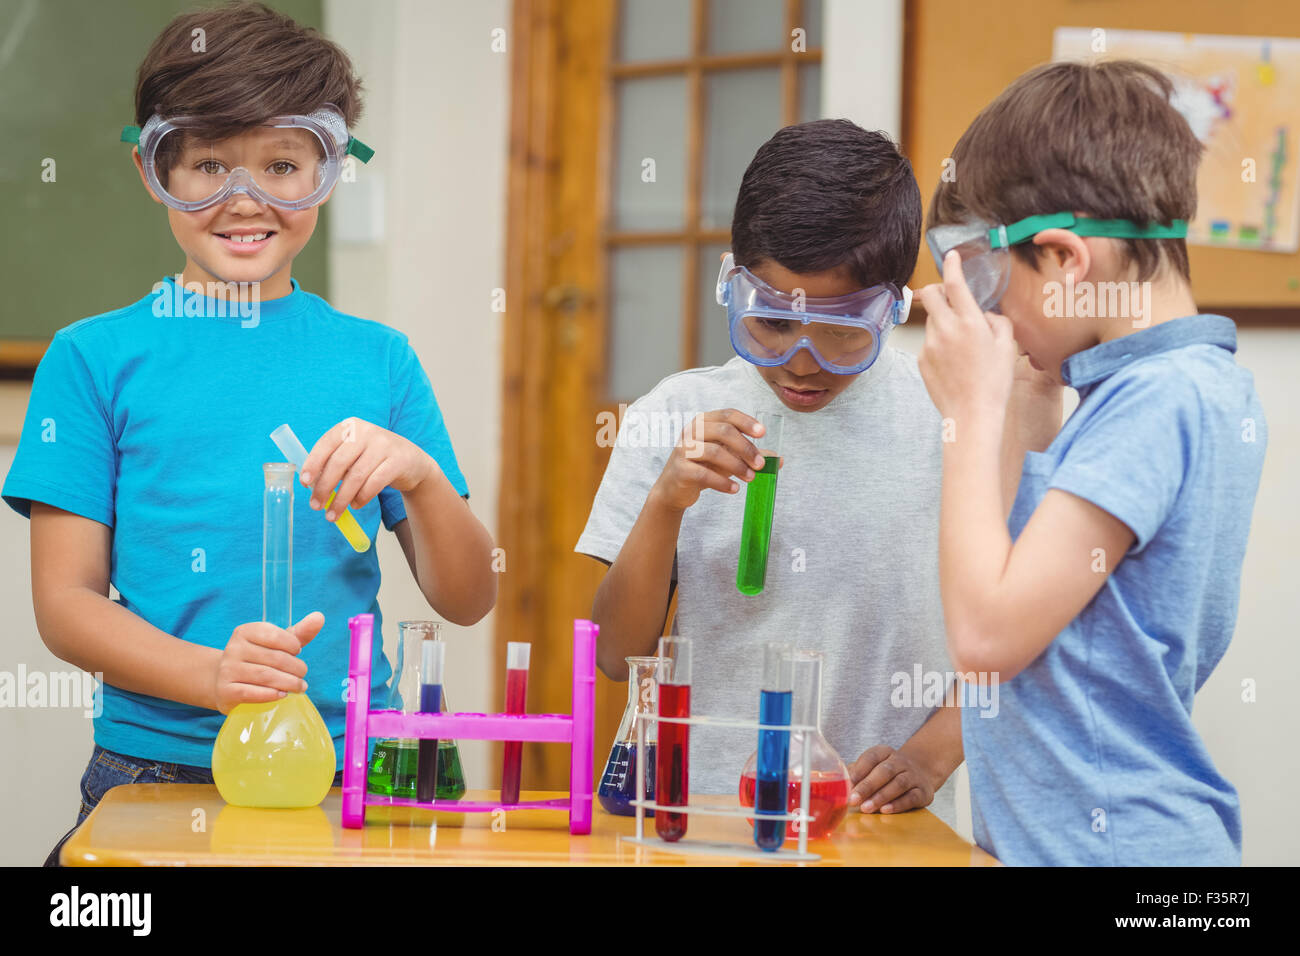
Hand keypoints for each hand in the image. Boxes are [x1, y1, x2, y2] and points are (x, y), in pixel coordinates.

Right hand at [214, 611, 322, 713]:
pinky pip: (251, 693)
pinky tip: (282, 695)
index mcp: (245, 632)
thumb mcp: (276, 644)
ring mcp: (228, 669)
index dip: (292, 645)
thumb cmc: (257, 660)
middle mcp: (233, 648)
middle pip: (274, 658)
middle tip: (303, 674)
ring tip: (300, 686)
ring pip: (265, 676)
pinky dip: (271, 695)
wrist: (225, 682)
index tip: (298, 652)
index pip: (274, 635)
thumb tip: (319, 617)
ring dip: (289, 683)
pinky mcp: (226, 690)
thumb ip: (298, 633)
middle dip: (296, 668)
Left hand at [300, 418, 436, 519]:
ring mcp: (384, 445)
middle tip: (316, 506)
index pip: (326, 444)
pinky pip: (375, 483)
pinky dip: (362, 498)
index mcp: (350, 426)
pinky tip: (355, 505)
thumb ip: (333, 463)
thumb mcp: (353, 453)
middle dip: (325, 487)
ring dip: (341, 499)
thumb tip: (310, 483)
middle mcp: (366, 432)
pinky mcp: (398, 461)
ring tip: (333, 514)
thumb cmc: (373, 459)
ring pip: (356, 476)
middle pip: (339, 462)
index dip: (313, 464)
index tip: (304, 482)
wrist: (411, 461)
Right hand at [651, 409, 769, 512]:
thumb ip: (749, 455)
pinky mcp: (680, 470)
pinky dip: (722, 482)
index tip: (763, 433)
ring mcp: (684, 450)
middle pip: (723, 431)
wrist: (674, 489)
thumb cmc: (703, 467)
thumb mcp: (727, 457)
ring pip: (714, 452)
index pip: (727, 415)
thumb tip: (778, 460)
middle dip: (746, 447)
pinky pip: (704, 474)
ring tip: (750, 478)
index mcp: (703, 422)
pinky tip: (734, 489)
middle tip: (760, 464)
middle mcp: (691, 432)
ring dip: (737, 466)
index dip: (746, 422)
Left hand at [847, 744, 938, 813]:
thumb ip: (856, 773)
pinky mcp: (923, 791)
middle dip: (867, 786)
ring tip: (866, 808)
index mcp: (884, 752)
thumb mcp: (872, 768)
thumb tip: (838, 785)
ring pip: (898, 784)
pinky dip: (898, 804)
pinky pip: (911, 797)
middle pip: (885, 771)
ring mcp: (914, 775)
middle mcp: (900, 761)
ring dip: (881, 797)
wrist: (920, 774)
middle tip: (853, 800)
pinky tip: (885, 810)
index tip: (847, 784)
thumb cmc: (887, 774)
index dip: (859, 770)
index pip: (871, 757)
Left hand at [917, 250, 1017, 420]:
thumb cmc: (994, 382)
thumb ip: (997, 322)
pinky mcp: (922, 359)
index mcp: (970, 322)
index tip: (951, 256)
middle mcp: (946, 329)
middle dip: (938, 289)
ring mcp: (930, 344)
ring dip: (943, 321)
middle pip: (931, 294)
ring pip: (931, 320)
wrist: (972, 414)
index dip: (952, 265)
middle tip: (950, 296)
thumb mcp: (1007, 347)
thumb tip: (985, 314)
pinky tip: (953, 361)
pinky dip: (939, 343)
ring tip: (961, 344)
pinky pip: (929, 342)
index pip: (955, 283)